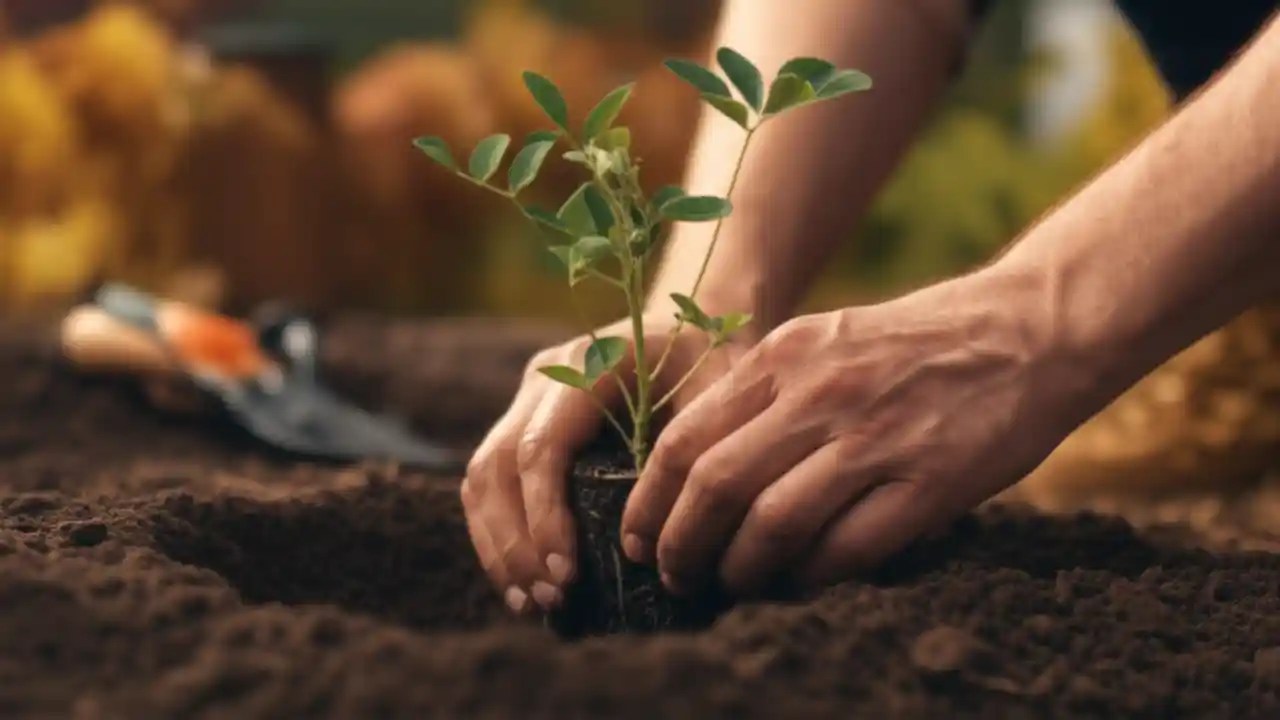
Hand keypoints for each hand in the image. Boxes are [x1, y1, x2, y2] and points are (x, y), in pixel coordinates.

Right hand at [461, 314, 753, 614]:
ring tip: (533, 604)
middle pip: (497, 465)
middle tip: (551, 600)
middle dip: (518, 542)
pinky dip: (500, 535)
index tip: (568, 573)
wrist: (696, 323)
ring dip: (501, 546)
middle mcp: (545, 375)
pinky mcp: (524, 423)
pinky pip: (490, 483)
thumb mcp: (722, 393)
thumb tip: (661, 542)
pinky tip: (525, 582)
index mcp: (589, 361)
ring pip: (482, 477)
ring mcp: (527, 398)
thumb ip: (693, 453)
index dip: (545, 514)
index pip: (542, 445)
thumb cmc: (717, 360)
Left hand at [622, 271, 1096, 595]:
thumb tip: (702, 467)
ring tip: (730, 586)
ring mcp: (876, 437)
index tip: (640, 537)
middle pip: (716, 486)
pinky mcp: (930, 482)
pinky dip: (810, 577)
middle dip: (682, 545)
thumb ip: (766, 392)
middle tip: (674, 577)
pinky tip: (799, 583)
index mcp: (784, 355)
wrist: (1029, 328)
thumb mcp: (826, 340)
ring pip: (773, 525)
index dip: (649, 501)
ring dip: (740, 570)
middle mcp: (820, 393)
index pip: (684, 438)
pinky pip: (847, 549)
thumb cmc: (918, 341)